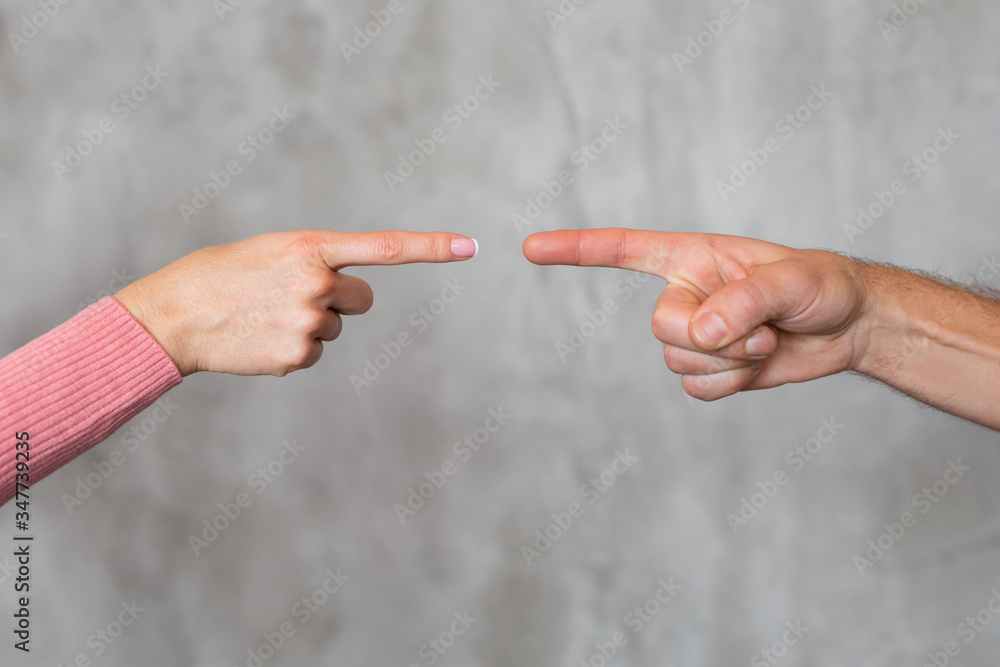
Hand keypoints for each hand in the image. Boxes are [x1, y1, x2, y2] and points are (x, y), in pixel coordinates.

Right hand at [115, 230, 477, 376]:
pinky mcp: (298, 355)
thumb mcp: (273, 251)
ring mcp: (309, 322)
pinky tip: (261, 338)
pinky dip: (293, 348)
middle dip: (340, 299)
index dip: (433, 247)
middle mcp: (318, 282)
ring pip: (335, 328)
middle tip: (294, 295)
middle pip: (363, 299)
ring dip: (310, 323)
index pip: (386, 247)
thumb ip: (317, 260)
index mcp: (312, 246)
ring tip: (265, 315)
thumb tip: (347, 289)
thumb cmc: (222, 275)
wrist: (175, 314)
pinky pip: (314, 352)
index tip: (471, 247)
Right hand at [523, 229, 872, 400]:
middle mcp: (686, 294)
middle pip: (659, 325)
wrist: (850, 327)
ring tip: (766, 340)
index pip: (623, 250)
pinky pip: (696, 389)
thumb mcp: (792, 280)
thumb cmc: (822, 285)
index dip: (576, 249)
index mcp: (693, 257)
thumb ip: (744, 300)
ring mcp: (697, 334)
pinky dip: (729, 384)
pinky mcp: (712, 369)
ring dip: (729, 361)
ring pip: (678, 361)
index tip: (531, 249)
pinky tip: (756, 366)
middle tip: (756, 330)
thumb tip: (703, 332)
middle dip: (708, 336)